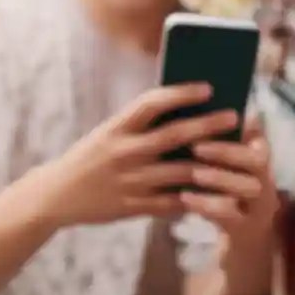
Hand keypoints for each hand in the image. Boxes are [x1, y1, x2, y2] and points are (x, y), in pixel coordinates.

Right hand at [30, 84, 238, 228]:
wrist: (56, 195)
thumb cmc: (88, 158)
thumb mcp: (106, 134)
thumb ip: (138, 125)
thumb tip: (180, 110)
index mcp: (116, 128)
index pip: (152, 103)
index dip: (181, 93)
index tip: (208, 87)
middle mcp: (124, 152)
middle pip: (174, 136)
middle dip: (208, 125)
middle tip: (234, 116)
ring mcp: (130, 181)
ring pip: (182, 172)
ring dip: (214, 166)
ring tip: (237, 159)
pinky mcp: (134, 207)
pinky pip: (173, 202)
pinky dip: (197, 197)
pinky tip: (218, 191)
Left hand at [179, 115, 279, 247]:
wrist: (242, 250)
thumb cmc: (229, 200)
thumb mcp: (228, 173)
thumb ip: (222, 148)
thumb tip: (204, 114)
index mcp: (260, 165)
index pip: (260, 139)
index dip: (245, 128)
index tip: (225, 117)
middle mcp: (266, 183)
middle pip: (259, 161)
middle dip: (229, 151)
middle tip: (198, 146)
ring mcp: (259, 209)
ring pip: (249, 188)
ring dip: (220, 177)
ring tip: (194, 172)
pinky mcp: (246, 232)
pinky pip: (230, 216)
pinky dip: (207, 205)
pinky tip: (185, 197)